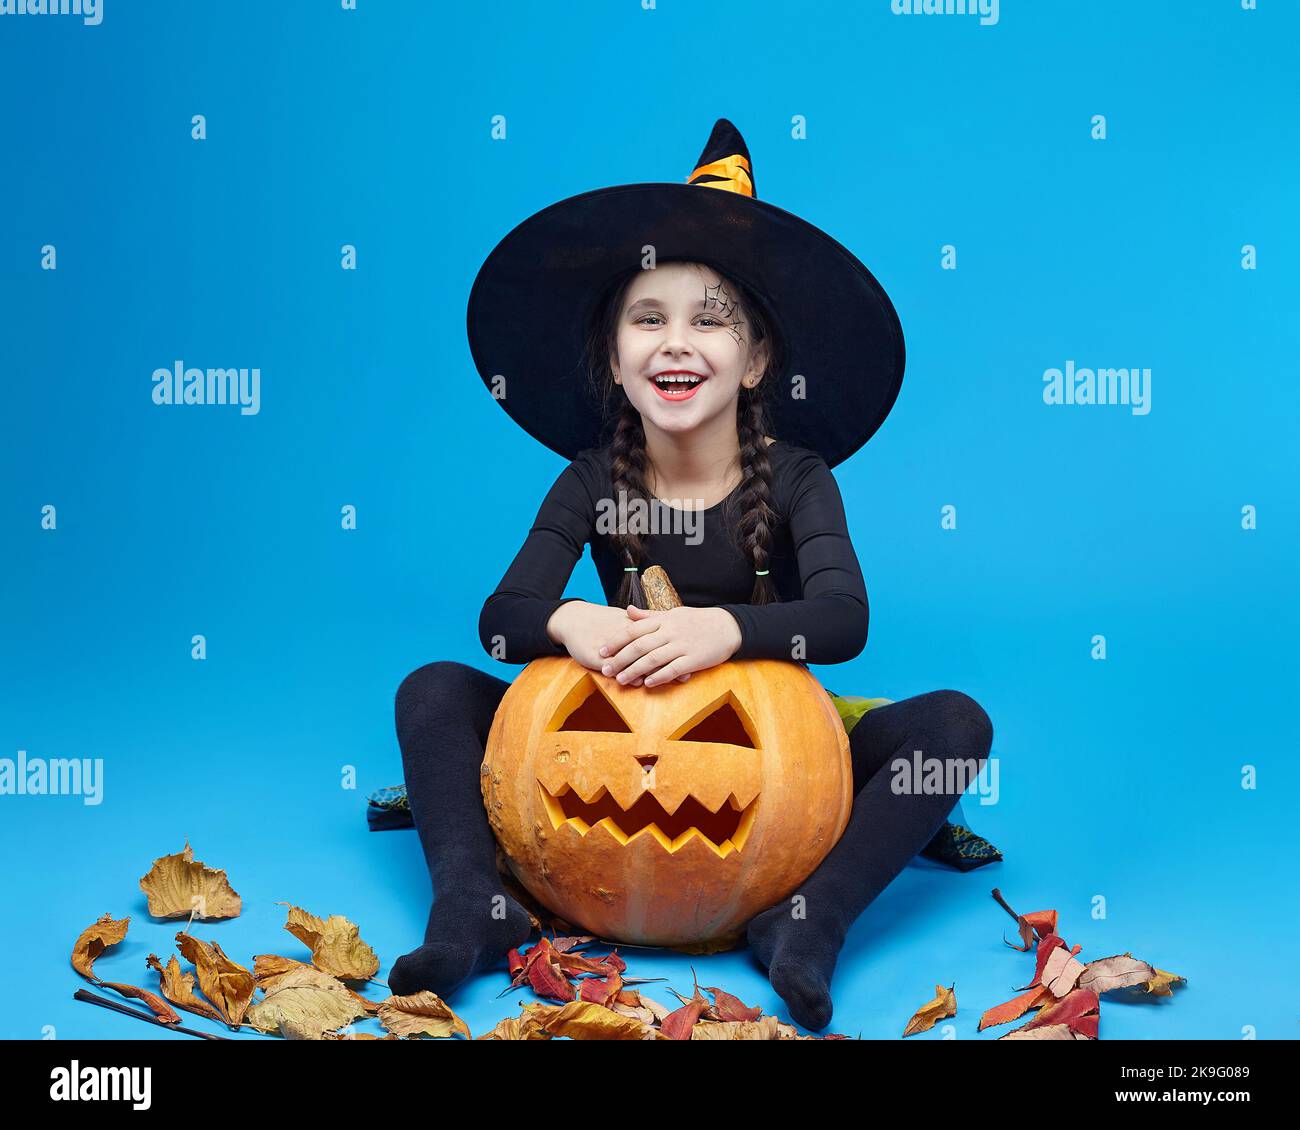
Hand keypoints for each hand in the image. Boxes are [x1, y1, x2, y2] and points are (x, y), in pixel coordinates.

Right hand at [546, 601, 692, 681]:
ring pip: (635, 661)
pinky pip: (617, 667)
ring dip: (651, 673)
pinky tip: (640, 683)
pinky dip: (629, 675)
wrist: (574, 620)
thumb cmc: (601, 622)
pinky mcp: (599, 656)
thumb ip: (642, 626)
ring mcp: (612, 646)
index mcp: (633, 625)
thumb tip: (663, 634)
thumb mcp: (622, 621)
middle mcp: (625, 635)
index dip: (674, 649)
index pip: (658, 637)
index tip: (691, 658)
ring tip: (669, 683)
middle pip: (651, 650)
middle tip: (686, 675)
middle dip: (669, 664)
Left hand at [597, 605, 741, 687]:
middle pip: (640, 646)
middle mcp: (671, 632)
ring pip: (653, 659)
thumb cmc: (698, 621)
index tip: (601, 651)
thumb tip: (628, 610)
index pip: (634, 630)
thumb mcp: (673, 614)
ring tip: (620, 680)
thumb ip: (649, 616)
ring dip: (634, 670)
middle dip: (620, 659)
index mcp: (664, 620)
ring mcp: (683, 646)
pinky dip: (659, 677)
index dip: (616, 641)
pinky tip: (647, 684)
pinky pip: (673, 669)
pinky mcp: (694, 659)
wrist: (729, 627)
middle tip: (605, 670)